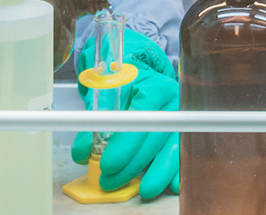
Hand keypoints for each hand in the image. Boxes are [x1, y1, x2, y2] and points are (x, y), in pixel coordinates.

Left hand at [71, 28, 180, 200]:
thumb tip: (83, 153)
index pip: (141, 116)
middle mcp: (171, 102)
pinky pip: (181, 152)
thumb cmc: (123, 83)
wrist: (139, 75)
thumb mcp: (105, 95)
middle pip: (156, 136)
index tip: (107, 163)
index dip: (125, 144)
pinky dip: (175, 170)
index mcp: (153, 87)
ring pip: (172, 147)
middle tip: (111, 180)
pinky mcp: (182, 131)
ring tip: (144, 190)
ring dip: (157, 171)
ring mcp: (179, 118)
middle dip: (133, 164)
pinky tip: (172, 184)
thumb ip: (94, 122)